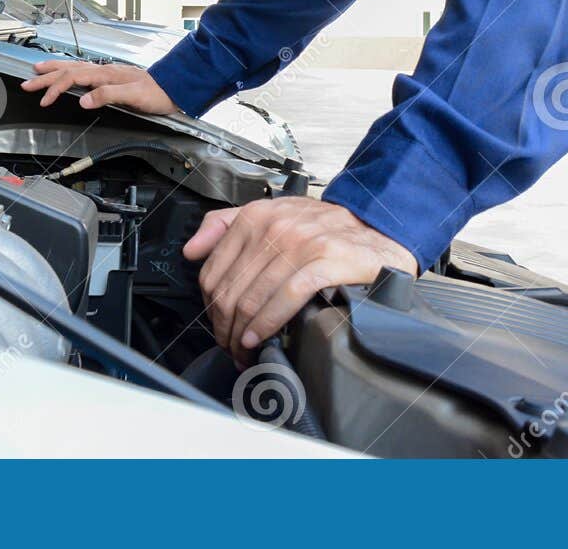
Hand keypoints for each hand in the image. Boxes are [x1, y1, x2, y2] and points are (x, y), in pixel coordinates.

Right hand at [19, 60, 179, 113]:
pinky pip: (82, 70)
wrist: (172, 88)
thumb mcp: (133, 96)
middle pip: (67, 69)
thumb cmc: (155, 93)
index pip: (72, 78)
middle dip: (46, 76)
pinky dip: (68, 71)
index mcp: (104, 74)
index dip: (55, 88)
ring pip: (73, 67)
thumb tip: (83, 100)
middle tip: (28, 82)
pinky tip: (66, 73)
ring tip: (38, 70)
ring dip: (54, 69)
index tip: (44, 100)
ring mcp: (106, 72)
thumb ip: (107, 95)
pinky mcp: (109, 76)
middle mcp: (103, 70)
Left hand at [184, 198, 418, 365]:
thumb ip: (225, 227)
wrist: (377, 229)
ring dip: (243, 334)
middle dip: (224, 328)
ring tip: (243, 351)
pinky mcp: (325, 260)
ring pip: (253, 298)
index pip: (213, 271)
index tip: (217, 327)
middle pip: (230, 290)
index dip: (209, 309)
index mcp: (255, 216)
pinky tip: (261, 339)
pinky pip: (285, 298)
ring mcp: (300, 243)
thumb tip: (190, 251)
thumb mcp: (272, 215)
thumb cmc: (323, 228)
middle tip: (228, 348)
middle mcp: (275, 226)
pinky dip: (268, 323)